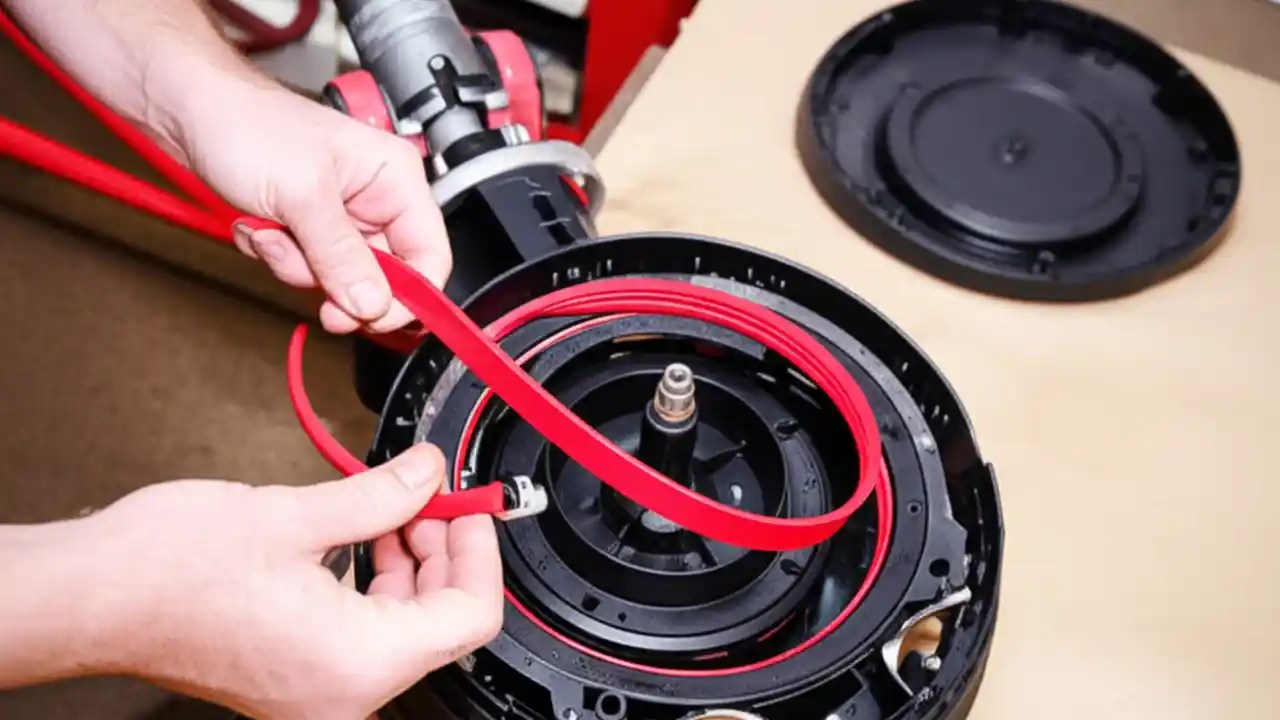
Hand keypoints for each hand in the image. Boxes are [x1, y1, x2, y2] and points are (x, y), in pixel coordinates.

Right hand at [88, 444, 501, 719]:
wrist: (92, 596)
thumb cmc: (168, 571)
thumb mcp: (298, 515)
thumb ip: (382, 495)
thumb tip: (427, 473)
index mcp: (358, 664)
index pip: (469, 616)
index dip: (479, 550)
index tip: (469, 506)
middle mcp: (343, 694)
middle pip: (439, 622)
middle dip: (441, 550)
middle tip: (430, 493)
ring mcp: (318, 693)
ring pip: (402, 627)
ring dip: (407, 562)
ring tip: (393, 506)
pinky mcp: (295, 679)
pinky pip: (362, 634)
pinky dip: (372, 584)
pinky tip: (360, 536)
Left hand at [179, 84, 448, 333]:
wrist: (190, 110)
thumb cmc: (248, 124)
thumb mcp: (303, 195)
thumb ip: (341, 256)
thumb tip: (373, 304)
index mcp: (396, 179)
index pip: (431, 256)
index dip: (410, 296)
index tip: (374, 318)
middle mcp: (377, 199)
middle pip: (386, 276)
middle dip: (339, 282)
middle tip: (312, 281)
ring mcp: (342, 215)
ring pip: (341, 277)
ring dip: (298, 266)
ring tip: (272, 231)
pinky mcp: (309, 227)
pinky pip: (307, 268)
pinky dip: (277, 255)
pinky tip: (259, 224)